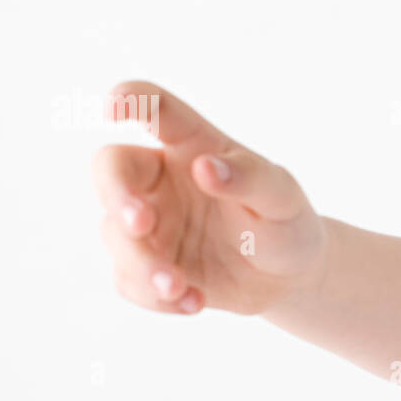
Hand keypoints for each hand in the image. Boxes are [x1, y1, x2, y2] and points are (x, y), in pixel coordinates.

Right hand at [92, 80, 327, 315]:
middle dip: (117, 195)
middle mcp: (161, 179)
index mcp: (192, 146)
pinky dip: (154, 297)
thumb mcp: (282, 197)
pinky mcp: (147, 266)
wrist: (290, 277)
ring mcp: (150, 224)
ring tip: (178, 286)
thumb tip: (206, 167)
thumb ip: (249, 178)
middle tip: (141, 222)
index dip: (131, 99)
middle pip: (110, 168)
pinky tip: (192, 302)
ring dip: (141, 262)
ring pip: (115, 234)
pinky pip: (128, 280)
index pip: (156, 109)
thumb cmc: (286, 221)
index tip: (115, 106)